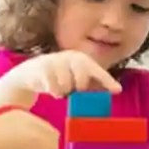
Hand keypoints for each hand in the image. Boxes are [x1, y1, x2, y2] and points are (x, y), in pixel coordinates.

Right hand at [3, 50, 121, 98]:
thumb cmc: (58, 78)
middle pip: (82, 79)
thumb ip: (92, 85)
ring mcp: (56, 60)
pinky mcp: (42, 67)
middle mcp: (70, 56)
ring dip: (64, 92)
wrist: (31, 74)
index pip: (97, 70)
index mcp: (81, 59)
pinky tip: (50, 89)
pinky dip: (54, 92)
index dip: (107, 81)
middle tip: (73, 91)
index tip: (117, 90)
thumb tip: (113, 91)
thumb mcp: (76, 80)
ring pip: (67, 85)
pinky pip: (54, 87)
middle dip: (79, 88)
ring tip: (60, 89)